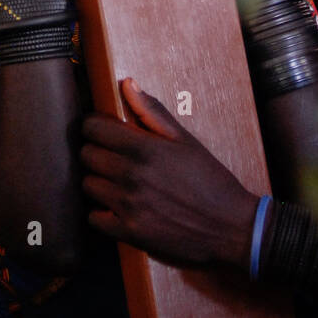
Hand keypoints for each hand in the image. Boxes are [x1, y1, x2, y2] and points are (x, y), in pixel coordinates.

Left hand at [81, 79, 258, 269]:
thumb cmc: (211, 180)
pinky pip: (94, 219)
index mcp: (144, 148)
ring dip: (98, 181)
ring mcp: (129, 205)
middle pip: (87, 155)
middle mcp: (132, 175)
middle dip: (95, 151)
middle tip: (110, 155)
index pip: (93, 128)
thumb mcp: (185, 140)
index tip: (100, 129)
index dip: (94, 125)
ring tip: (114, 180)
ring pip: (88, 185)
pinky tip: (115, 207)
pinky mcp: (130, 233)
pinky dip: (101, 212)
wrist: (231, 227)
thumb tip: (127, 84)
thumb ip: (152, 111)